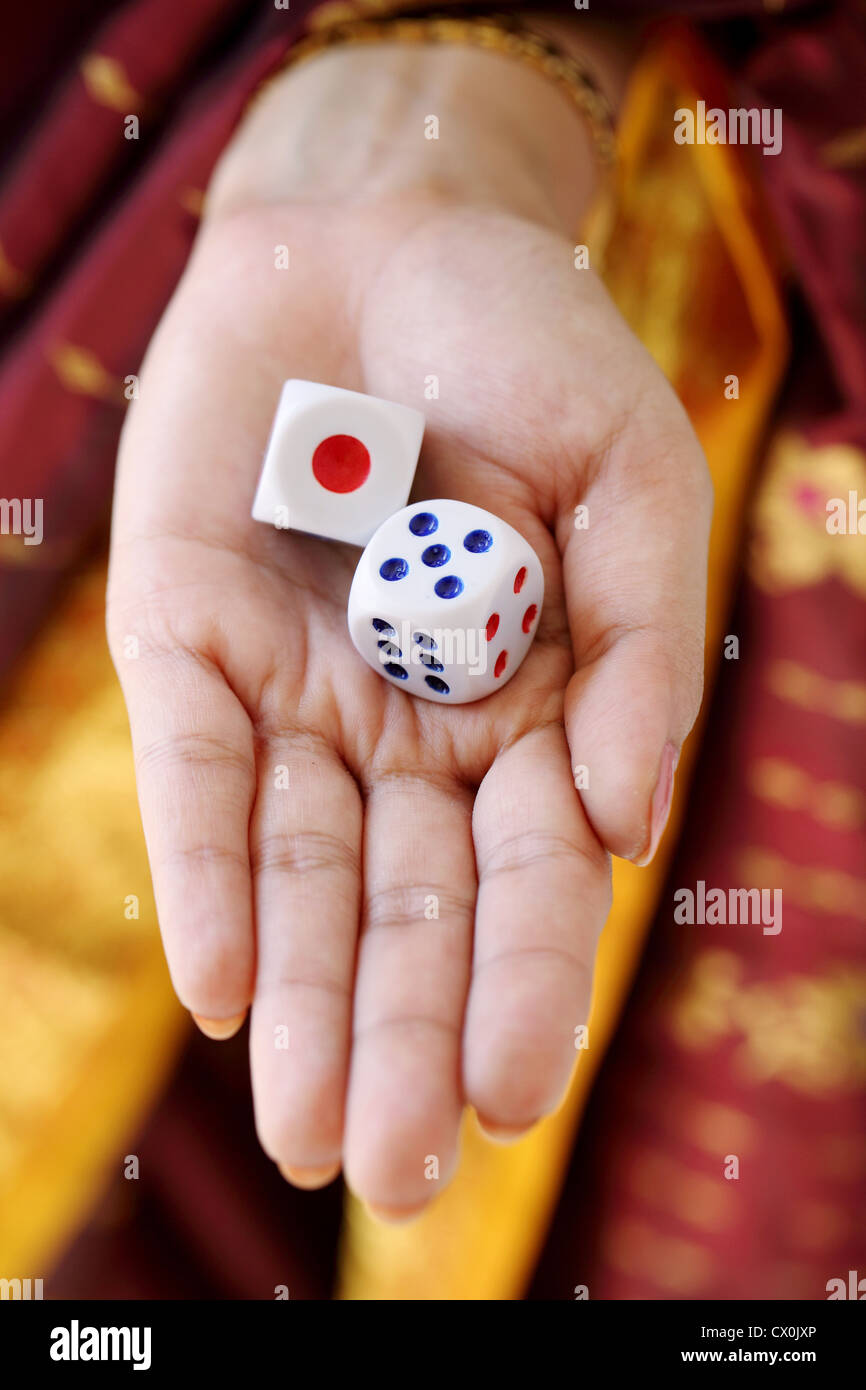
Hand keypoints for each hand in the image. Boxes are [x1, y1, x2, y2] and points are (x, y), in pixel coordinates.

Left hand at [107, 38, 710, 1215]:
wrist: (389, 235)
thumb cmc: (533, 356)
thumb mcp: (637, 481)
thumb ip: (645, 648)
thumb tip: (625, 828)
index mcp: (531, 706)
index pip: (528, 875)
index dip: (522, 981)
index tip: (509, 1095)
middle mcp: (410, 724)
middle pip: (406, 904)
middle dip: (400, 1033)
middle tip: (395, 1170)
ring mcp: (296, 688)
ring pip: (295, 870)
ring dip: (299, 999)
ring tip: (304, 1132)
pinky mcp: (187, 637)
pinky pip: (195, 772)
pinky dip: (207, 874)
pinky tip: (218, 989)